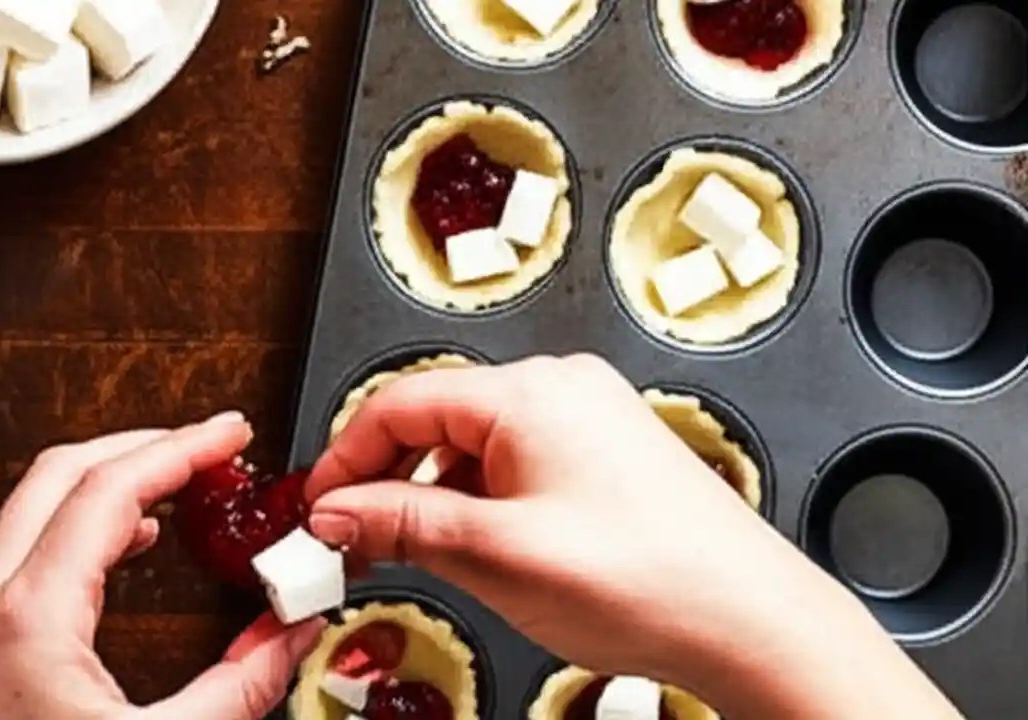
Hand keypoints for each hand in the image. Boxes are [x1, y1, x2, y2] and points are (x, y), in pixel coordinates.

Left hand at [0, 415, 324, 719]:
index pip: (112, 485)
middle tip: (216, 447)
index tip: (232, 434)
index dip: (183, 448)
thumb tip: (296, 631)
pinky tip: (132, 538)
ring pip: (40, 497)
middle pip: (67, 468)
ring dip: (116, 475)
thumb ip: (242, 685)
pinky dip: (86, 516)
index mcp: (31, 613)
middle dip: (149, 444)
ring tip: (187, 482)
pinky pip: (28, 539)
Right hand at [305, 355, 958, 718]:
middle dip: (388, 481)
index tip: (318, 507)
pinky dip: (480, 502)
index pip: (401, 403)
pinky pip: (517, 462)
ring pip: (475, 446)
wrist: (750, 620)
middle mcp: (559, 389)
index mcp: (529, 393)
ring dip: (433, 497)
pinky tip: (475, 548)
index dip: (347, 458)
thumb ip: (404, 524)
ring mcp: (587, 418)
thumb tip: (336, 511)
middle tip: (354, 541)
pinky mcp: (605, 452)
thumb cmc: (647, 581)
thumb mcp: (497, 555)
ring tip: (415, 555)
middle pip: (437, 421)